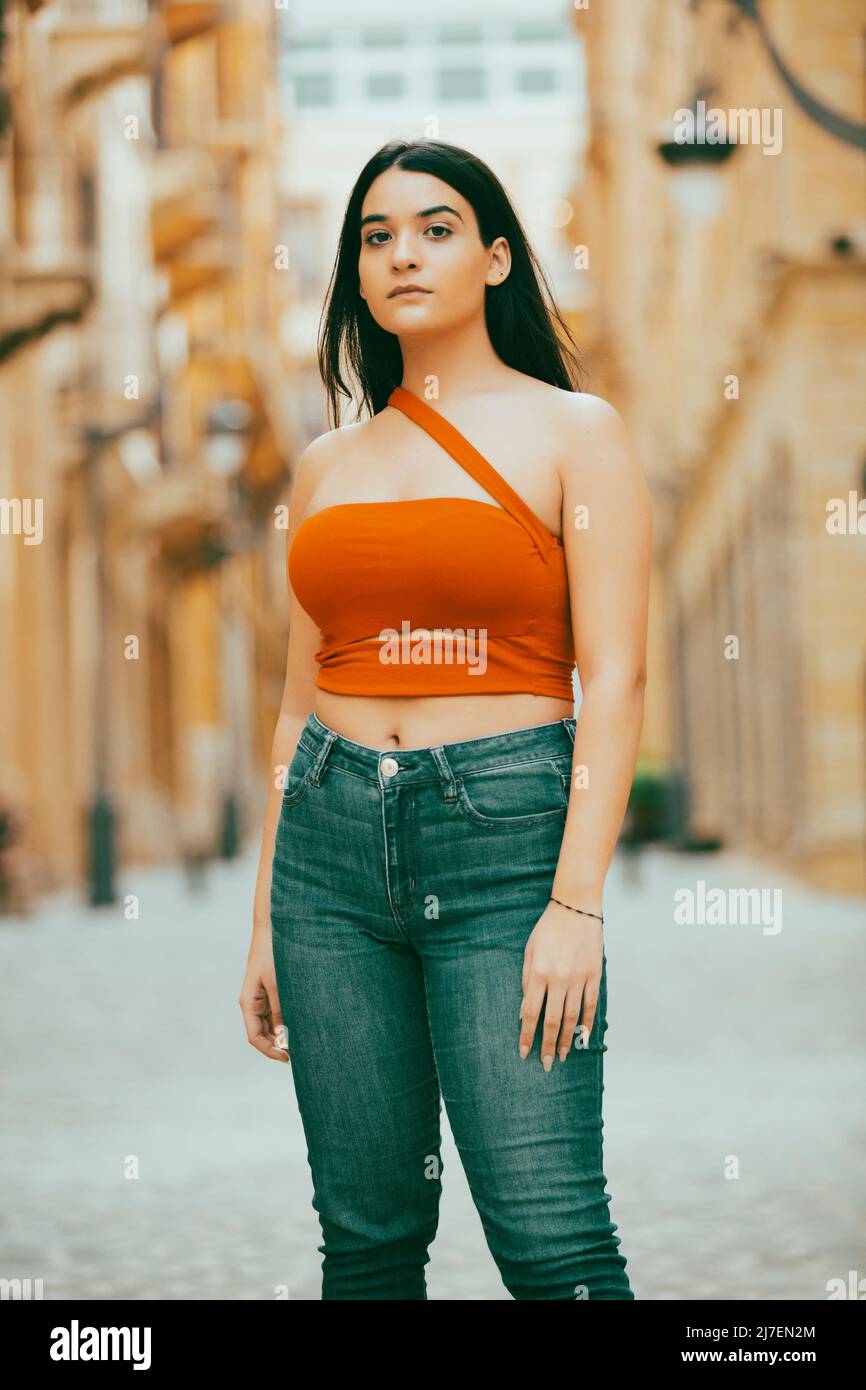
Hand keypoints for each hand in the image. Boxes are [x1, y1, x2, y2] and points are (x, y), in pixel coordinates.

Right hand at [239, 926, 288, 1062]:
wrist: (273, 927)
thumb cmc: (273, 952)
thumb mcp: (278, 983)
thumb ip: (281, 1009)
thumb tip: (284, 1036)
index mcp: (248, 1002)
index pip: (255, 1037)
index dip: (270, 1051)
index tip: (288, 1058)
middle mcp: (253, 1002)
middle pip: (262, 1033)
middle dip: (277, 1045)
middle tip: (300, 1054)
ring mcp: (261, 997)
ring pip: (270, 1024)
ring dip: (283, 1034)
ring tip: (303, 1042)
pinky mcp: (271, 989)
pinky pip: (276, 1012)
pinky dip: (286, 1021)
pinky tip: (301, 1024)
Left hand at [519, 901, 602, 1069]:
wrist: (576, 908)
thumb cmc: (548, 929)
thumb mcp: (529, 951)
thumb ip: (527, 981)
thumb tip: (526, 1010)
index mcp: (539, 973)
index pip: (530, 1013)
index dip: (527, 1036)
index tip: (524, 1053)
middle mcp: (559, 979)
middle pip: (552, 1021)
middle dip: (547, 1045)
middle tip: (546, 1063)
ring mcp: (579, 978)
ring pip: (572, 1017)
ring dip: (567, 1039)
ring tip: (562, 1055)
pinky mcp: (594, 975)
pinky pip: (591, 1005)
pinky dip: (586, 1023)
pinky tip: (582, 1037)